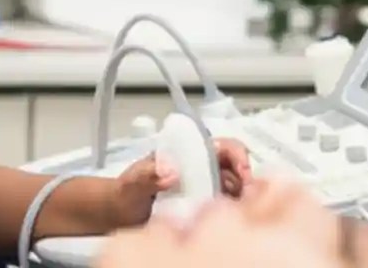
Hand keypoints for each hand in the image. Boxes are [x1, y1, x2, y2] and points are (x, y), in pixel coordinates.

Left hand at [109, 138, 252, 226]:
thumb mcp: (134, 182)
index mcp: (187, 154)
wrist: (119, 214)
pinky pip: (227, 209)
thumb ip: (148, 174)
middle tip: (247, 199)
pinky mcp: (205, 209)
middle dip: (246, 181)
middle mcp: (200, 169)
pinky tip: (228, 222)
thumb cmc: (126, 192)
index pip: (223, 146)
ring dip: (242, 199)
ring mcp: (204, 189)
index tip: (244, 175)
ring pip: (236, 190)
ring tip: (239, 212)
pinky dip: (233, 213)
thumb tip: (171, 172)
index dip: (238, 157)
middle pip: (237, 169)